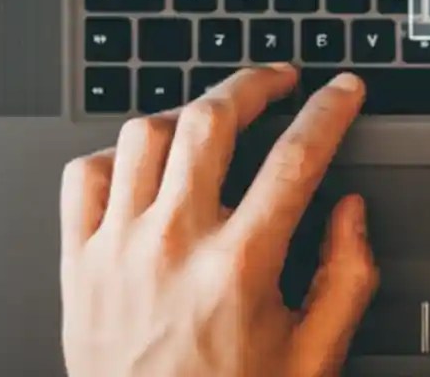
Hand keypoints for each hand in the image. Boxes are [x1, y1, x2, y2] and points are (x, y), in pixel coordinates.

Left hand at [59, 66, 377, 376]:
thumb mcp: (315, 357)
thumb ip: (347, 277)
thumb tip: (352, 213)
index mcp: (239, 267)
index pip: (296, 156)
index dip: (329, 110)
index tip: (342, 91)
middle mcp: (174, 245)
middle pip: (213, 120)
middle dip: (255, 83)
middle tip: (279, 81)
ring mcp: (118, 249)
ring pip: (146, 135)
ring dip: (188, 114)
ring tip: (215, 118)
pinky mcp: (77, 263)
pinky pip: (84, 176)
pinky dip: (115, 156)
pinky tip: (144, 166)